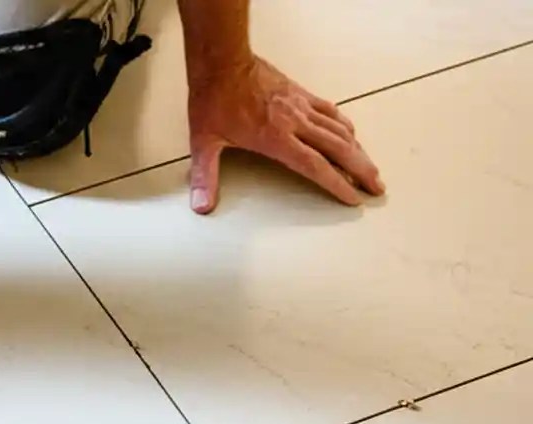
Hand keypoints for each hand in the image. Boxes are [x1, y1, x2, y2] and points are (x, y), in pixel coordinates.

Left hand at [186, 55, 384, 213]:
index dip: (337, 184)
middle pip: (339, 149)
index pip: (315, 166)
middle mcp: (295, 122)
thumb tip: (201, 206)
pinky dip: (345, 125)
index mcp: (276, 138)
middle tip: (377, 188)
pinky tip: (352, 134)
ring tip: (372, 168)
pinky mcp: (301, 93)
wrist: (222, 62)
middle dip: (360, 170)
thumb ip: (204, 176)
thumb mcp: (203, 142)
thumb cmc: (213, 100)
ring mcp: (301, 106)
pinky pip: (331, 110)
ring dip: (359, 150)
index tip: (353, 198)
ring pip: (340, 130)